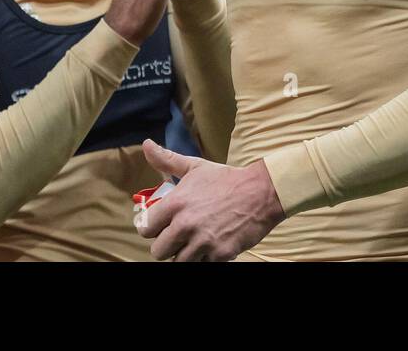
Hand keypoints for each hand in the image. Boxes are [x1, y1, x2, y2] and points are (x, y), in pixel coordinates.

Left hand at [135, 139, 283, 260]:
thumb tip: (147, 144)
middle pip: (158, 251)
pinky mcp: (220, 254)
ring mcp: (203, 242)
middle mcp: (185, 225)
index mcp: (176, 203)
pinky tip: (213, 244)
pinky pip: (203, 264)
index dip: (152, 228)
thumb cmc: (226, 179)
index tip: (160, 227)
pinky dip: (207, 257)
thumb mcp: (195, 167)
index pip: (146, 228)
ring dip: (186, 253)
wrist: (261, 192)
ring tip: (196, 241)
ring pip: (179, 262)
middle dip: (167, 245)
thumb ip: (167, 160)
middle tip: (179, 237)